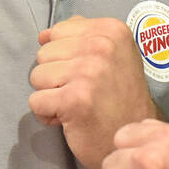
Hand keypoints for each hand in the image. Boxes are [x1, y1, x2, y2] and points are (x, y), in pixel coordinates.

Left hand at [28, 15, 159, 168]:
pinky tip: (69, 118)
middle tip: (82, 91)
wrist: (132, 137)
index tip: (86, 73)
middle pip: (44, 53)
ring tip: (75, 104)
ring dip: (51, 95)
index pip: (58, 32)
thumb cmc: (119, 98)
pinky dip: (47, 114)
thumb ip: (82, 37)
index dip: (65, 56)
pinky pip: (36, 101)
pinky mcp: (74, 99)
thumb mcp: (113, 55)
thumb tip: (45, 34)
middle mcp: (102, 46)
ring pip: (37, 76)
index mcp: (112, 31)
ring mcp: (89, 72)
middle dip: (56, 76)